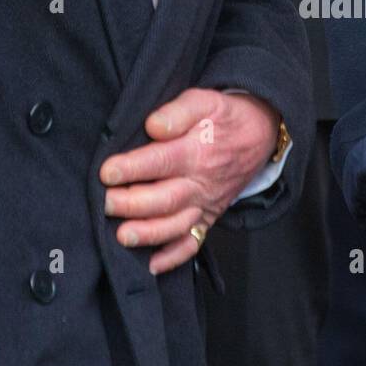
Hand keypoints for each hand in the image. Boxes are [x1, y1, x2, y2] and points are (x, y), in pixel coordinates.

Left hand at [99, 88, 280, 274]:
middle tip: (105, 204)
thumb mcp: (205, 101)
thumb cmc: (224, 117)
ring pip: (176, 226)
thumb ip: (178, 111)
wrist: (260, 136)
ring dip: (149, 234)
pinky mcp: (208, 218)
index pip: (161, 162)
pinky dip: (173, 257)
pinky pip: (194, 244)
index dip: (133, 168)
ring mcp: (205, 204)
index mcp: (197, 151)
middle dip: (133, 204)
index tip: (107, 172)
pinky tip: (151, 265)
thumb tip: (153, 126)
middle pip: (165, 199)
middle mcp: (200, 183)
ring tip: (123, 236)